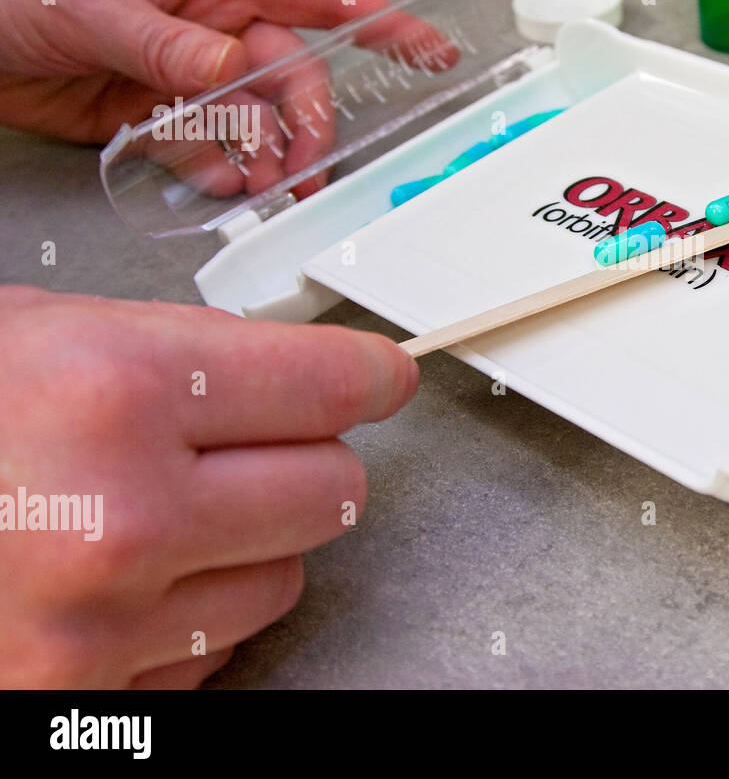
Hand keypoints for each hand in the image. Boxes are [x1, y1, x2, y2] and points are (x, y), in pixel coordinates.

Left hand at [0, 0, 454, 198]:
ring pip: (252, 123)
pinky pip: (205, 149)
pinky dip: (217, 173)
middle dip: (302, 124)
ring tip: (260, 188)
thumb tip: (232, 71)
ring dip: (263, 159)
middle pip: (288, 78)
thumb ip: (168, 43)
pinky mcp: (149, 116)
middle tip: (298, 166)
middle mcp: (203, 23)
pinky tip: (216, 185)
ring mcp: (179, 73)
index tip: (430, 51)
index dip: (380, 21)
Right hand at [0, 286, 418, 687]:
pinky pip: (212, 656)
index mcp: (112, 391)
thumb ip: (173, 353)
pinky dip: (187, 618)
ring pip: (284, 579)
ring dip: (248, 544)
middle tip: (258, 445)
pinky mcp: (81, 705)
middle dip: (307, 459)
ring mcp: (101, 627)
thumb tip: (288, 371)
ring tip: (163, 516)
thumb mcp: (33, 336)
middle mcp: (120, 515)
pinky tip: (122, 581)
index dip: (366, 375)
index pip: (328, 384)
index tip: (381, 376)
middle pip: (333, 490)